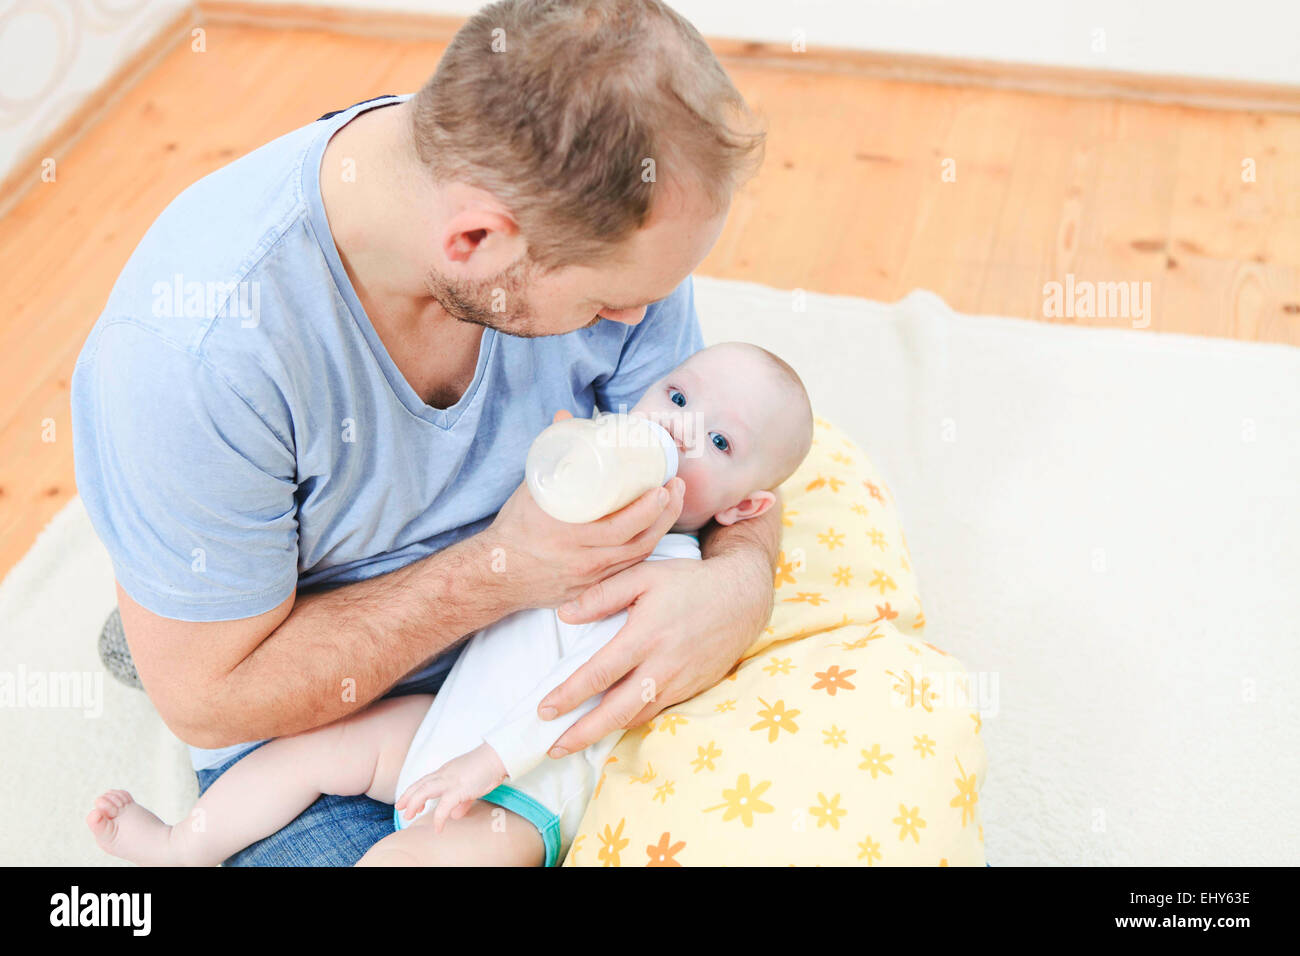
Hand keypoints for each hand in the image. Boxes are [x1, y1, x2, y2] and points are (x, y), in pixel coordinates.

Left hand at [394, 743, 508, 832]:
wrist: (498, 756)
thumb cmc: (487, 767)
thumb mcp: (471, 785)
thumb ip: (462, 801)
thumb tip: (456, 815)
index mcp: (446, 771)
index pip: (425, 780)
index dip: (414, 790)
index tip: (406, 801)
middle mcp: (444, 774)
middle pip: (420, 785)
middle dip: (408, 797)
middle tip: (401, 809)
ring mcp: (450, 780)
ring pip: (425, 791)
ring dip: (414, 803)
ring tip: (409, 816)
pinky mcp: (459, 788)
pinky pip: (444, 806)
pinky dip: (438, 818)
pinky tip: (438, 827)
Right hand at [482, 409, 685, 610]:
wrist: (497, 573)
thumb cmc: (516, 528)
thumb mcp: (532, 488)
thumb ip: (551, 451)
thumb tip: (565, 417)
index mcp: (569, 536)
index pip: (622, 527)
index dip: (649, 509)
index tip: (663, 486)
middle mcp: (584, 561)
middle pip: (640, 542)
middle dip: (666, 514)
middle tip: (676, 487)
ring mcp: (591, 579)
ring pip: (638, 557)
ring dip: (661, 530)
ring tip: (672, 504)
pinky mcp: (593, 589)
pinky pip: (627, 570)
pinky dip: (644, 549)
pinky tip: (655, 530)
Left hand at [538, 544, 774, 755]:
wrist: (742, 598)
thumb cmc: (690, 582)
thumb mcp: (644, 575)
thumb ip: (602, 594)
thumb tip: (564, 615)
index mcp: (645, 637)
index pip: (599, 674)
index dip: (569, 696)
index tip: (543, 710)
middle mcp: (661, 667)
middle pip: (615, 711)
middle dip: (581, 734)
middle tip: (552, 747)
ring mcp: (678, 683)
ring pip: (635, 718)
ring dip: (602, 734)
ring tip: (573, 743)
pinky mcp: (690, 690)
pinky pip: (654, 712)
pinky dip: (630, 722)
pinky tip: (611, 725)